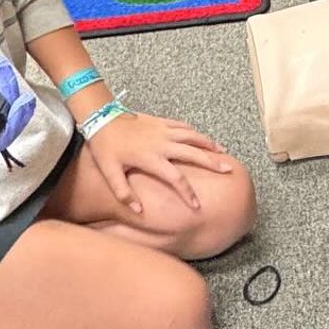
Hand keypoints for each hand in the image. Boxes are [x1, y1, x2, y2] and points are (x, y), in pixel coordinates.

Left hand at [85, 111, 232, 212]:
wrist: (101, 117)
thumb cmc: (105, 146)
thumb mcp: (110, 173)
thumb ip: (124, 193)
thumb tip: (139, 210)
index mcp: (151, 158)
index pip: (176, 179)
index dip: (188, 194)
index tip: (196, 205)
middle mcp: (162, 143)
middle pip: (194, 154)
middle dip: (212, 163)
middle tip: (227, 170)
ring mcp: (163, 130)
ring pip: (193, 137)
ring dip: (208, 144)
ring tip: (222, 152)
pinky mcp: (161, 121)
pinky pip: (183, 126)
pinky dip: (194, 132)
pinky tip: (201, 137)